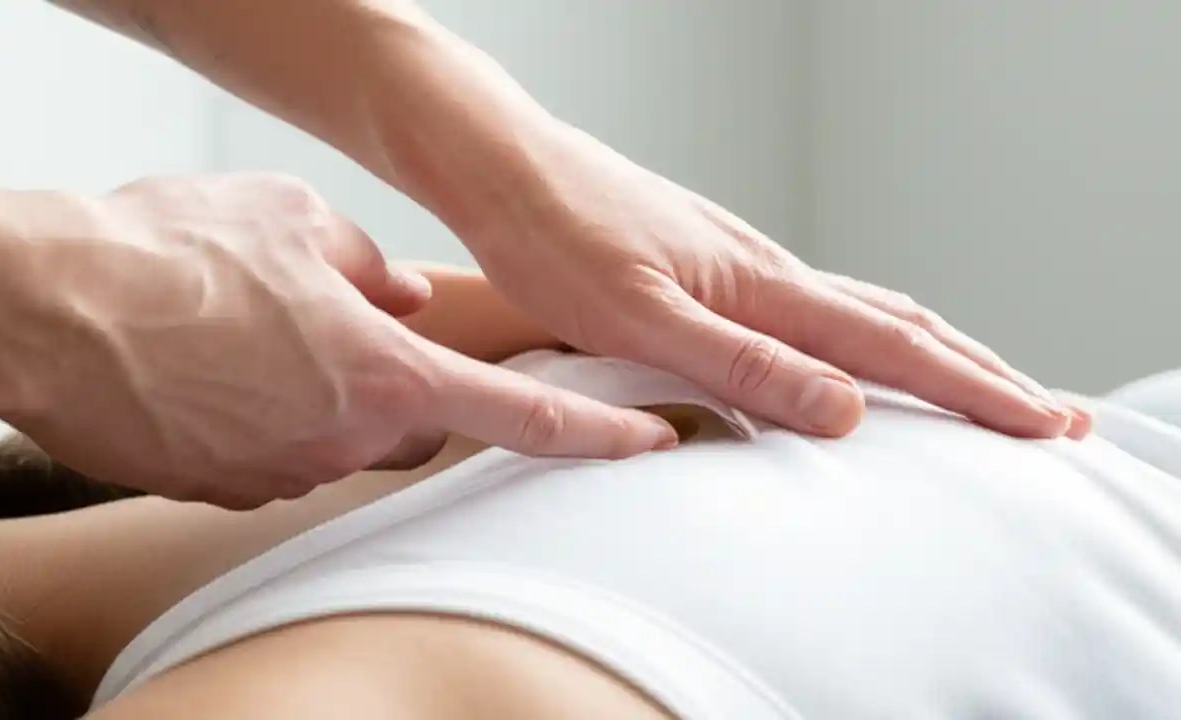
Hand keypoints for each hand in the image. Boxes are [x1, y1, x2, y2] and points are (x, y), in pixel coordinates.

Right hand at [5, 173, 674, 507]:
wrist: (46, 310)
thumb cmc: (171, 254)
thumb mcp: (293, 220)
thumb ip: (369, 265)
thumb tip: (399, 295)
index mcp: (385, 372)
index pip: (520, 412)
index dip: (595, 429)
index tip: (649, 439)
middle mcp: (344, 437)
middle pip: (412, 421)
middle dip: (397, 384)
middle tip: (338, 328)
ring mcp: (281, 471)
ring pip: (335, 436)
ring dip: (316, 393)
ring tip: (244, 330)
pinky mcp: (222, 488)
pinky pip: (270, 454)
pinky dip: (260, 417)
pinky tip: (208, 367)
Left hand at [464, 125, 1089, 439]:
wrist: (502, 165)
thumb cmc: (553, 237)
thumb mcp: (640, 315)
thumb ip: (741, 363)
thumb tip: (849, 409)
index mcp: (761, 284)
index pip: (891, 347)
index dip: (972, 391)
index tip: (1040, 425)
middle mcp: (765, 268)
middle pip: (900, 322)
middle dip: (978, 373)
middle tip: (1047, 414)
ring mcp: (740, 261)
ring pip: (862, 309)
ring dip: (931, 352)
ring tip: (976, 385)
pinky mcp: (710, 263)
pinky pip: (815, 304)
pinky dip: (866, 336)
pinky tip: (852, 351)